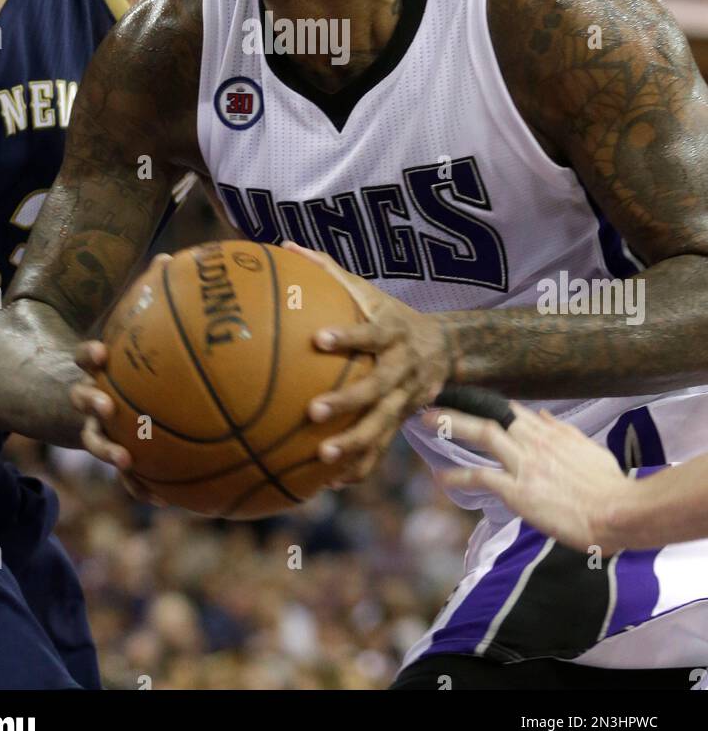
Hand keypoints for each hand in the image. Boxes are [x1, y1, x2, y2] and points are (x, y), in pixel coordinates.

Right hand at [71, 339, 167, 507]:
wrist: (119, 409)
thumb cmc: (143, 378)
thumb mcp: (148, 359)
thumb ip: (168, 344)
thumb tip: (205, 324)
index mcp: (100, 372)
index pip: (85, 357)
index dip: (88, 354)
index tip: (100, 353)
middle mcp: (94, 398)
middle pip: (80, 397)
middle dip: (91, 401)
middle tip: (107, 407)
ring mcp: (98, 428)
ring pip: (92, 440)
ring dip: (106, 450)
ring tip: (125, 460)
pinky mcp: (114, 454)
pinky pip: (122, 474)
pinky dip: (138, 486)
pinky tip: (162, 499)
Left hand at [284, 242, 449, 484]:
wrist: (446, 350)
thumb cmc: (391, 316)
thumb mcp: (369, 292)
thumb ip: (329, 271)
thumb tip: (285, 246)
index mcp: (391, 333)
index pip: (369, 333)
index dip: (347, 336)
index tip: (318, 339)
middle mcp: (401, 369)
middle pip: (377, 389)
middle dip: (347, 402)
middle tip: (313, 412)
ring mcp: (403, 401)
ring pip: (381, 427)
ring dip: (353, 445)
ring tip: (322, 459)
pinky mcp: (401, 424)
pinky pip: (381, 450)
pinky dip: (359, 468)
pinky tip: (329, 484)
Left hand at [426, 401, 631, 553]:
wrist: (620, 510)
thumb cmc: (611, 485)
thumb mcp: (589, 448)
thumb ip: (563, 431)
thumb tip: (545, 415)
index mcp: (551, 432)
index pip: (512, 411)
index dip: (487, 405)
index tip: (467, 401)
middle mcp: (535, 441)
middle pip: (491, 414)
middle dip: (460, 406)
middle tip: (432, 399)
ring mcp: (525, 464)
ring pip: (482, 434)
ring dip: (450, 425)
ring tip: (423, 420)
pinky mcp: (519, 490)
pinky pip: (482, 477)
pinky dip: (459, 477)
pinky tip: (440, 478)